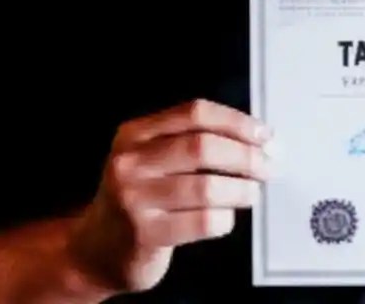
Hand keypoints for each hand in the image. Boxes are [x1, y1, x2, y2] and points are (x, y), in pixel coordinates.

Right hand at [68, 99, 272, 296]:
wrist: (96, 250)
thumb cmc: (138, 200)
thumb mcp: (150, 160)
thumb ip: (190, 142)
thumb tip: (255, 138)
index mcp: (134, 134)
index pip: (195, 113)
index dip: (236, 122)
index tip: (264, 135)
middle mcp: (130, 162)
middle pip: (203, 147)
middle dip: (246, 156)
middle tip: (268, 166)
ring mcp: (134, 199)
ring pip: (207, 186)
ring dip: (241, 189)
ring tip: (252, 193)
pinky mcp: (145, 234)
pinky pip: (203, 221)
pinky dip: (224, 218)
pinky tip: (225, 217)